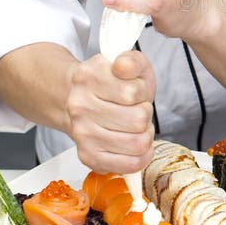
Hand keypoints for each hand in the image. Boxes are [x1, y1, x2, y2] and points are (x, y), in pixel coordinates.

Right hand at [66, 51, 155, 173]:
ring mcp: (82, 134)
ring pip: (137, 143)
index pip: (134, 92)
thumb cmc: (111, 84)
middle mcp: (80, 107)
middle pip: (138, 120)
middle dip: (145, 114)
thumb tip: (123, 66)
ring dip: (145, 134)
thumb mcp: (127, 63)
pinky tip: (135, 143)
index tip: (135, 91)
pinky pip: (129, 164)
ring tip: (135, 126)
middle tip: (137, 110)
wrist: (79, 100)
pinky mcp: (88, 156)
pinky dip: (141, 156)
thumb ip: (132, 60)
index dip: (142, 92)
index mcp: (89, 77)